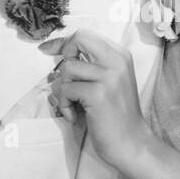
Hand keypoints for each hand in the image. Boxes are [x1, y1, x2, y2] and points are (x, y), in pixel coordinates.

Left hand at [40, 29, 150, 169]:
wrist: (131, 143)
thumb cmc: (115, 116)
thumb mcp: (108, 82)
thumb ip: (91, 65)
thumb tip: (57, 52)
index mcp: (120, 56)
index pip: (86, 35)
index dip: (64, 42)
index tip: (47, 49)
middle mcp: (117, 61)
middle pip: (79, 38)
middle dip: (64, 54)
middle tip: (65, 75)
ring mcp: (109, 77)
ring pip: (68, 68)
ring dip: (64, 90)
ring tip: (73, 105)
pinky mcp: (98, 94)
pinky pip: (66, 89)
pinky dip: (65, 105)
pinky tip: (75, 116)